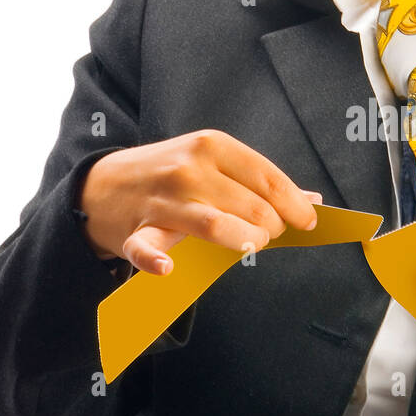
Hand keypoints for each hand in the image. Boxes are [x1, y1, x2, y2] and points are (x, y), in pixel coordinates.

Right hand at [76, 129, 322, 275]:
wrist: (102, 184)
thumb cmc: (170, 174)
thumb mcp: (213, 163)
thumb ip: (260, 181)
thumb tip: (312, 200)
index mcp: (213, 146)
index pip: (268, 179)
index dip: (295, 205)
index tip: (308, 222)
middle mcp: (189, 169)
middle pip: (252, 208)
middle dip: (271, 228)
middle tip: (268, 235)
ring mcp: (162, 199)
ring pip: (215, 226)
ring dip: (243, 241)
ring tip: (250, 245)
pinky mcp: (136, 229)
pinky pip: (147, 248)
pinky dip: (156, 260)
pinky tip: (169, 269)